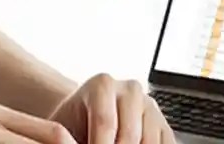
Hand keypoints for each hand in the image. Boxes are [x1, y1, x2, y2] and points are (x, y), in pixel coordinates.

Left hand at [49, 74, 174, 143]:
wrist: (86, 119)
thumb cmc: (70, 127)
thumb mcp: (59, 129)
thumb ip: (63, 138)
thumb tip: (72, 143)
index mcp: (102, 84)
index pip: (105, 122)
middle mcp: (130, 90)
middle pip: (129, 135)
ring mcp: (151, 107)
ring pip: (149, 142)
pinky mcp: (164, 125)